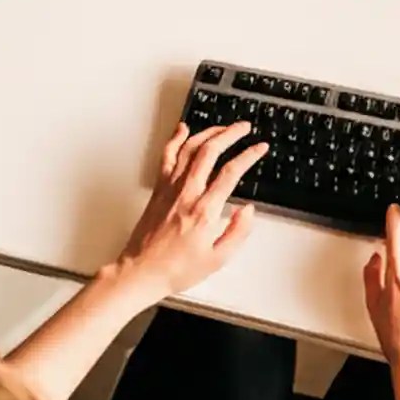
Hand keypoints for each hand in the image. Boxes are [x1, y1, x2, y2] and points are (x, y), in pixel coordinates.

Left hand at [113, 121, 265, 302]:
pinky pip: (167, 157)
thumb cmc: (176, 269)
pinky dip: (175, 139)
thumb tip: (248, 210)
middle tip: (243, 128)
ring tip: (222, 128)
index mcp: (204, 211)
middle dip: (230, 134)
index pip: (231, 172)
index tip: (259, 148)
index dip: (249, 155)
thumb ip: (238, 232)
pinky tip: (183, 130)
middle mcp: (186, 194)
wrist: (140, 272)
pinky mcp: (158, 189)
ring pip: (188, 149)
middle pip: (209, 151)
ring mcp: (170, 189)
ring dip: (208, 133)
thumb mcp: (218, 260)